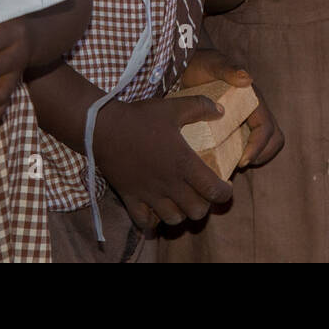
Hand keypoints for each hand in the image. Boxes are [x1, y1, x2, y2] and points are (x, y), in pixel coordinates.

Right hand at [93, 95, 234, 230]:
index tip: (226, 185)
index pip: (214, 190)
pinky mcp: (131, 198)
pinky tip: (155, 209)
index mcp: (183, 163)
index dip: (225, 193)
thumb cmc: (139, 118)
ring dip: (181, 213)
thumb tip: (220, 111)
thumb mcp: (173, 107)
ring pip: (174, 219)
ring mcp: (149, 195)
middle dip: (205, 205)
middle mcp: (169, 184)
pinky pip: (145, 222)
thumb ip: (199, 107)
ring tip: (181, 200)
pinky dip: (153, 220)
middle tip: (203, 192)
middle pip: (197, 211)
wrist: (102, 127)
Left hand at [178, 47, 283, 169]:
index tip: (243, 161)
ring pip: (266, 143)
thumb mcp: (213, 64)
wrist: (189, 66)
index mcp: (253, 99)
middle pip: (274, 138)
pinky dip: (243, 156)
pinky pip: (247, 145)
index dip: (259, 146)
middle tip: (241, 164)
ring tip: (235, 165)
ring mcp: (246, 119)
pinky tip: (223, 162)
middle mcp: (254, 110)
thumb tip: (248, 79)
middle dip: (263, 154)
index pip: (267, 128)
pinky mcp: (236, 126)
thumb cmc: (203, 64)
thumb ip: (228, 69)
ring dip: (257, 157)